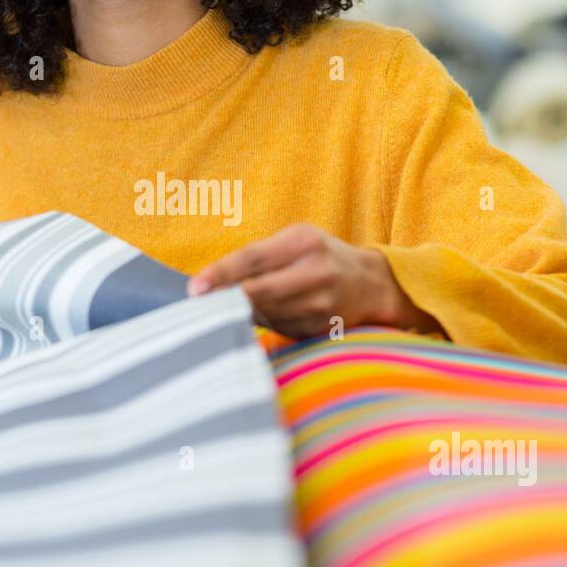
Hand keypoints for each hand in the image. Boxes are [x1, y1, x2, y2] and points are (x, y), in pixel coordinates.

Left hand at [185, 224, 444, 338]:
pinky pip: (278, 328)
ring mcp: (320, 304)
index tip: (194, 288)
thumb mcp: (296, 239)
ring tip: (224, 307)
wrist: (371, 283)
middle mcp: (316, 273)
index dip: (221, 273)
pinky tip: (257, 316)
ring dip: (241, 312)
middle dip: (224, 298)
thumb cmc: (320, 255)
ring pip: (265, 313)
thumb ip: (261, 255)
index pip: (254, 258)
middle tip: (197, 305)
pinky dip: (262, 323)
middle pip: (258, 291)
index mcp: (305, 243)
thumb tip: (214, 282)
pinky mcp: (320, 328)